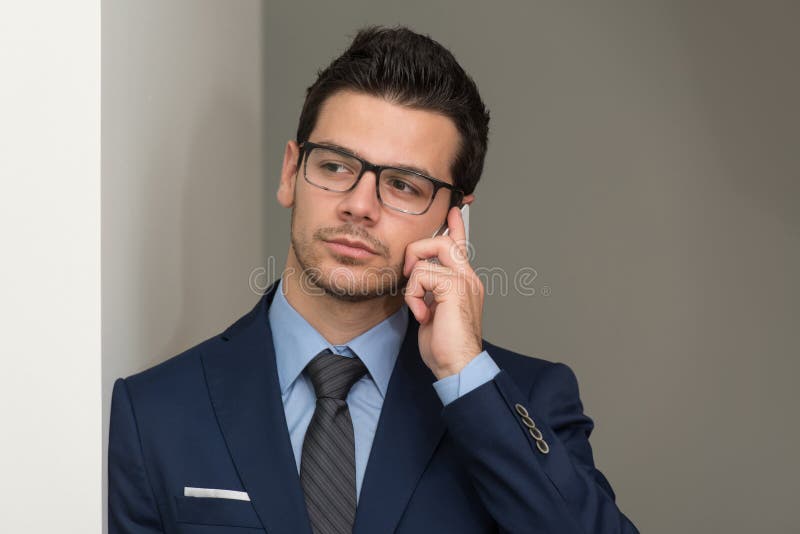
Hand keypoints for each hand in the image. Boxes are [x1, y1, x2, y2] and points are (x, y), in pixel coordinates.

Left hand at [403, 206, 484, 379]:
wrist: (457, 365)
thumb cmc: (445, 346)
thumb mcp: (434, 312)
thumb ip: (431, 292)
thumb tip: (417, 281)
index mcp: (465, 282)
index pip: (461, 246)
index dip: (455, 226)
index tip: (455, 210)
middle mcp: (469, 277)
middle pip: (444, 240)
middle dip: (419, 249)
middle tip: (409, 275)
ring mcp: (464, 280)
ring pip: (431, 252)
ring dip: (414, 280)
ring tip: (418, 304)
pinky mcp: (455, 286)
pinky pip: (422, 274)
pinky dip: (414, 295)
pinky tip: (423, 315)